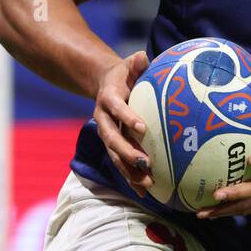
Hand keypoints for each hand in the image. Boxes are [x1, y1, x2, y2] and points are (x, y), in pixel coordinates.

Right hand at [93, 51, 153, 194]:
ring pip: (114, 156)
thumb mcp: (129, 64)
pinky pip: (121, 163)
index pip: (117, 109)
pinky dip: (131, 178)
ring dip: (129, 170)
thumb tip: (143, 57)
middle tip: (145, 162)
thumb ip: (136, 62)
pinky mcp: (113, 145)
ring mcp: (107, 134)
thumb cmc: (125, 74)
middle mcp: (103, 119)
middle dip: (127, 152)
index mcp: (108, 98)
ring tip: (147, 183)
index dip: (127, 117)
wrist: (106, 85)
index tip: (142, 128)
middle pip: (112, 139)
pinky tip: (146, 192)